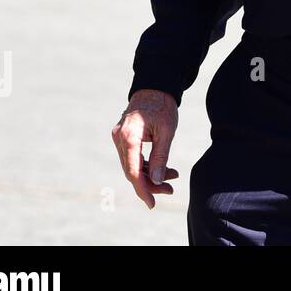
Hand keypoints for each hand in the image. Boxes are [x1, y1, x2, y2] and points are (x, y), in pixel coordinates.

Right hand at [111, 89, 179, 208]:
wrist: (155, 87)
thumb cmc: (163, 106)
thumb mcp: (167, 131)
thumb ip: (160, 156)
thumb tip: (156, 180)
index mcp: (128, 136)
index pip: (132, 171)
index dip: (142, 189)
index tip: (152, 203)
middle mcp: (119, 138)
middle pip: (131, 171)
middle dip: (150, 183)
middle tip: (169, 190)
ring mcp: (119, 138)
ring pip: (132, 166)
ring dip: (150, 175)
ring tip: (171, 179)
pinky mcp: (123, 138)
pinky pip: (133, 157)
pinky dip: (147, 165)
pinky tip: (164, 170)